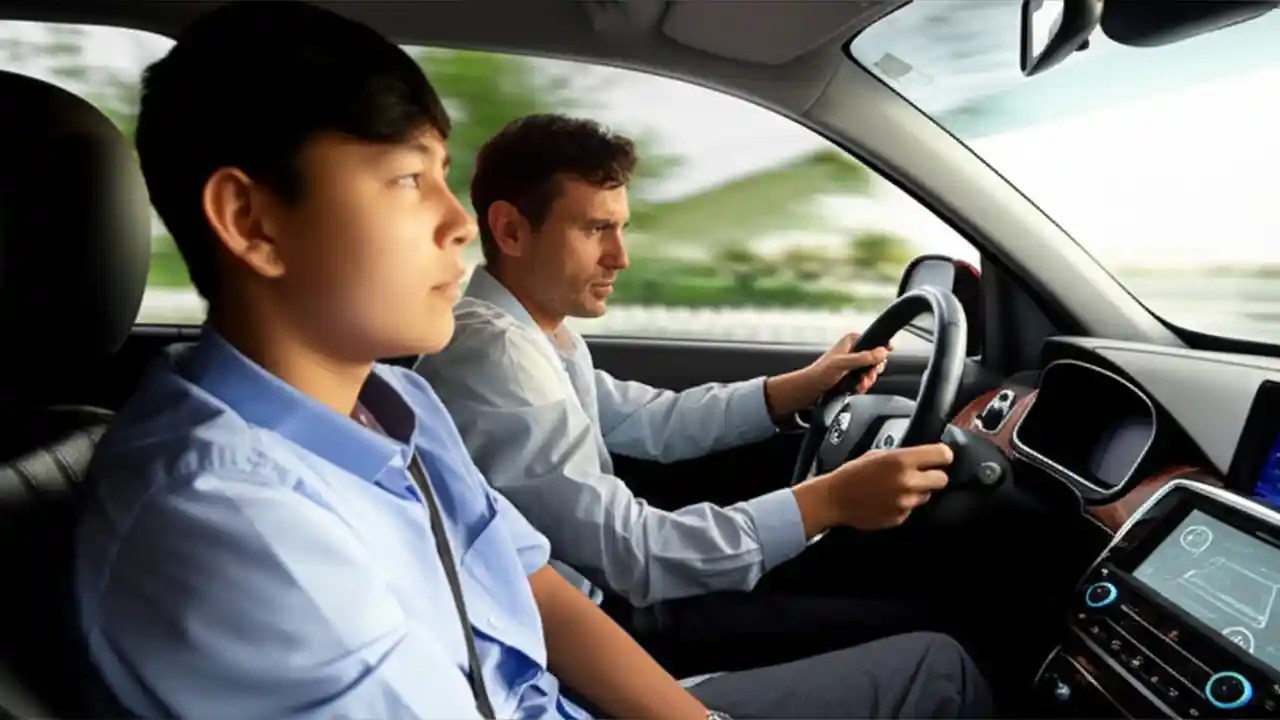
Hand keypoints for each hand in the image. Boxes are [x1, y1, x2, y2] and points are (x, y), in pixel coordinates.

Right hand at [792, 443, 952, 535]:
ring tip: (895, 487)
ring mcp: (904, 502)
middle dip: (933, 475)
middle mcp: (907, 482)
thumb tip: (922, 456)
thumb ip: (902, 455)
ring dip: (916, 491)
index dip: (942, 455)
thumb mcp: (877, 454)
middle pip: (942, 479)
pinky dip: (903, 504)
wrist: (834, 499)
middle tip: (921, 474)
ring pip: (926, 495)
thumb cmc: (851, 474)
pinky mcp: (900, 517)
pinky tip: (886, 499)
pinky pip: (911, 509)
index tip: (940, 457)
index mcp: (902, 460)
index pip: (943, 455)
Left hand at [810, 332, 891, 395]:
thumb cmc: (820, 374)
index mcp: (852, 341)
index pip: (875, 340)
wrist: (809, 389)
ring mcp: (852, 364)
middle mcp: (853, 350)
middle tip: (867, 377)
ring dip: (867, 380)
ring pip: (871, 371)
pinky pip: (864, 380)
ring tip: (860, 385)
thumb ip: (863, 357)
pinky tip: (856, 389)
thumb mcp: (843, 363)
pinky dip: (862, 385)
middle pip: (876, 359)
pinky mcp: (850, 375)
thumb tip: (883, 352)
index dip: (882, 349)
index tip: (884, 358)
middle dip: (873, 370)